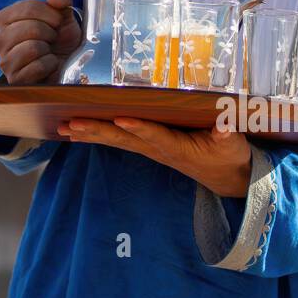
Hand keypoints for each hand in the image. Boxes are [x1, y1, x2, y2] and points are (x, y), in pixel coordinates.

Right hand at [0, 0, 82, 84]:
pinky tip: (49, 65)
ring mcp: (5, 61)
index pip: (28, 8)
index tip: (56, 21)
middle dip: (50, 32)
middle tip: (52, 38)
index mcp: (5, 19)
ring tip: (48, 50)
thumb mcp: (63, 12)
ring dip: (48, 49)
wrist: (69, 64)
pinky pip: (37, 67)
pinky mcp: (15, 79)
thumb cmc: (61, 38)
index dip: (50, 13)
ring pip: (32, 48)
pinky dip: (49, 65)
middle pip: (31, 28)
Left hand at [56, 117, 251, 196]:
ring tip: (64, 128)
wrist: (228, 177)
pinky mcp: (149, 147)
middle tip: (71, 124)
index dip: (138, 128)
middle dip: (97, 131)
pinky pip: (119, 141)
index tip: (120, 119)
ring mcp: (152, 150)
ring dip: (90, 134)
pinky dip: (97, 135)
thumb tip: (225, 125)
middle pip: (124, 139)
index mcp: (178, 147)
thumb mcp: (233, 146)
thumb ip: (227, 136)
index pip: (155, 136)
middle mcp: (159, 149)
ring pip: (117, 140)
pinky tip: (77, 133)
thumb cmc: (230, 157)